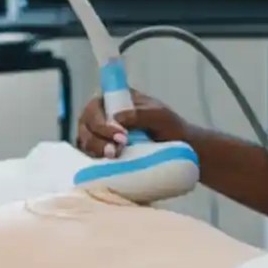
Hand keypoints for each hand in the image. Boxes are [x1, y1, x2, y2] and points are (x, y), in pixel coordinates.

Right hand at [75, 88, 189, 158]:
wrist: (181, 149)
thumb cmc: (170, 127)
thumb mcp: (160, 115)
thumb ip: (140, 114)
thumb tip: (117, 118)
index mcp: (114, 101)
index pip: (94, 107)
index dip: (100, 121)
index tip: (120, 134)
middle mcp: (104, 117)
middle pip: (86, 126)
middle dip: (97, 139)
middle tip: (115, 151)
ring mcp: (102, 137)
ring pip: (85, 142)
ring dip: (97, 150)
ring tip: (114, 157)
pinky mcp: (104, 155)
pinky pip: (91, 157)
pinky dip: (96, 161)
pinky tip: (109, 166)